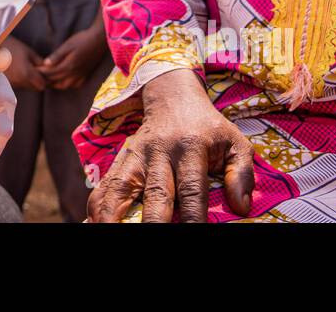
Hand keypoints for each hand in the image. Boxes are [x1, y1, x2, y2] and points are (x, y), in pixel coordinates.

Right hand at [3, 36, 47, 91]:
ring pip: (27, 87)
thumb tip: (49, 69)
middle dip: (39, 81)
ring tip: (28, 68)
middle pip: (35, 88)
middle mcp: (20, 82)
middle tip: (38, 70)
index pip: (42, 85)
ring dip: (30, 80)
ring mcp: (12, 83)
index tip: (45, 71)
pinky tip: (19, 69)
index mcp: (27, 74)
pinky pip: (19, 84)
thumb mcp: (29, 52)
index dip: (46, 79)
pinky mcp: (6, 83)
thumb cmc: (12, 47)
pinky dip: (22, 79)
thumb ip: (40, 62)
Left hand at [39, 25, 107, 89]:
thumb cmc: (82, 40)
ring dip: (55, 84)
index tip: (32, 70)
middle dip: (45, 80)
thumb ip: (57, 56)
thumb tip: (45, 64)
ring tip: (47, 80)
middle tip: (36, 77)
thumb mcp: (68, 45)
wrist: (99, 40)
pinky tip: (63, 81)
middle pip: (55, 81)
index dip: (40, 72)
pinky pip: (75, 85)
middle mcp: (74, 74)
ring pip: (64, 86)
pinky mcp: (85, 75)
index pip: (50, 73)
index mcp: (68, 66)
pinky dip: (66, 85)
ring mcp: (80, 75)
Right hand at [86, 68, 253, 222]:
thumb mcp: (235, 142)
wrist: (172, 95)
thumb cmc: (208, 127)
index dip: (192, 217)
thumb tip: (241, 208)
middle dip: (153, 222)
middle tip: (150, 240)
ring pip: (121, 187)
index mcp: (191, 148)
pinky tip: (93, 221)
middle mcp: (160, 151)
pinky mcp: (121, 158)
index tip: (193, 234)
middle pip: (155, 192)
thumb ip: (242, 173)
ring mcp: (136, 154)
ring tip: (106, 231)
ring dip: (113, 214)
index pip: (191, 189)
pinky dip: (97, 205)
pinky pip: (105, 184)